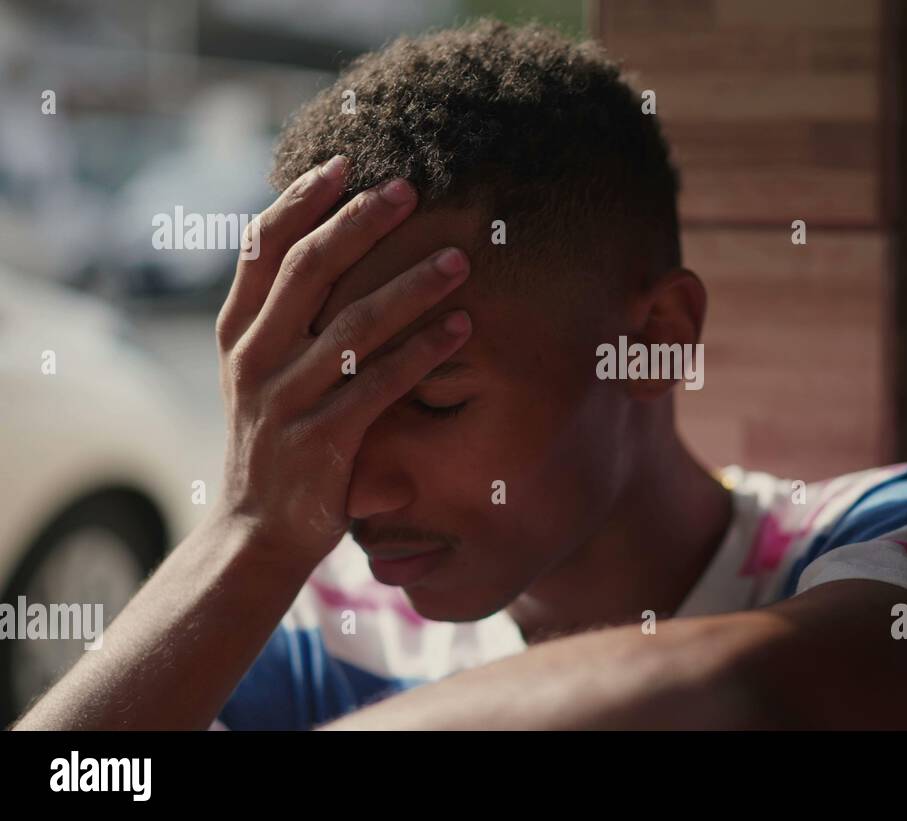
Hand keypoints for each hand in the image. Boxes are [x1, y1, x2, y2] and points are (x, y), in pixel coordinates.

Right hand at [212, 157, 470, 563]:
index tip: (344, 163)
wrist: (254, 535)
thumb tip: (328, 246)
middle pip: (308, 271)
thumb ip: (285, 320)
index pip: (260, 249)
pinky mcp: (322, 443)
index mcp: (239, 335)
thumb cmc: (275, 444)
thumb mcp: (262, 376)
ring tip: (461, 260)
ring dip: (412, 286)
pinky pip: (380, 386)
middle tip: (409, 187)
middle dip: (360, 222)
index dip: (301, 202)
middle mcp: (256, 360)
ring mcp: (285, 402)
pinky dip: (423, 353)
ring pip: (353, 326)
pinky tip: (463, 328)